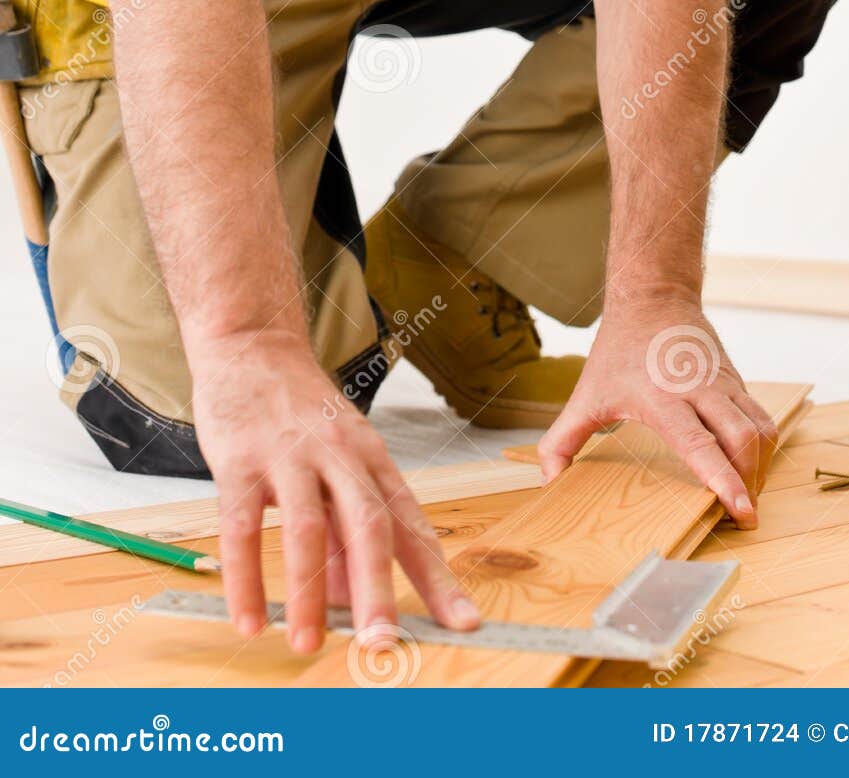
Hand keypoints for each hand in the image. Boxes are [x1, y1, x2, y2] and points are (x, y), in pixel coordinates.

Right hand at [191, 331, 480, 651]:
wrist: (253, 345)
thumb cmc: (300, 412)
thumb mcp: (336, 462)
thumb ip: (344, 532)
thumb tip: (350, 601)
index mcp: (373, 459)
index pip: (412, 525)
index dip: (438, 577)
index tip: (464, 621)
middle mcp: (341, 454)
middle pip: (370, 524)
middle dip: (379, 589)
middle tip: (383, 644)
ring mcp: (291, 454)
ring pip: (308, 527)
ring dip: (309, 591)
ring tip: (306, 645)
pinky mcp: (241, 458)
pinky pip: (242, 525)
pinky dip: (245, 578)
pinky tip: (249, 619)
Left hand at [537, 300, 776, 528]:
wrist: (651, 297)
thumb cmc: (618, 350)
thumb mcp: (585, 394)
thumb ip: (562, 441)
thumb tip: (549, 483)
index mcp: (662, 398)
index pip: (699, 444)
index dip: (723, 479)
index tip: (740, 510)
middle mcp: (700, 390)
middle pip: (742, 438)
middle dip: (750, 482)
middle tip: (744, 519)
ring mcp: (723, 384)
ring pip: (761, 429)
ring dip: (761, 468)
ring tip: (749, 497)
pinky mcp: (736, 381)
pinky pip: (762, 418)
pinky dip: (763, 448)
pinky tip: (751, 469)